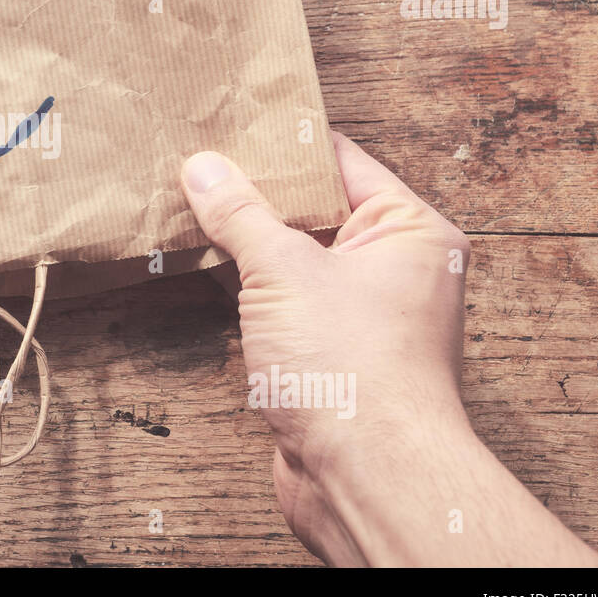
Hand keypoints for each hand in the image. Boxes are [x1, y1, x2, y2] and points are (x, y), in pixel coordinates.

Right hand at [181, 133, 597, 565]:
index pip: (338, 161)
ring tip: (189, 202)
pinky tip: (203, 262)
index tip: (228, 119)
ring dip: (246, 239)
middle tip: (196, 158)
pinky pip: (284, 299)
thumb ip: (240, 215)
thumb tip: (205, 168)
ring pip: (295, 257)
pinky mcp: (331, 352)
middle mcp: (394, 266)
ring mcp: (362, 312)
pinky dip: (247, 283)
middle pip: (313, 208)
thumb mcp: (284, 272)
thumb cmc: (353, 372)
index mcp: (408, 230)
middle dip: (255, 190)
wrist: (368, 477)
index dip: (280, 141)